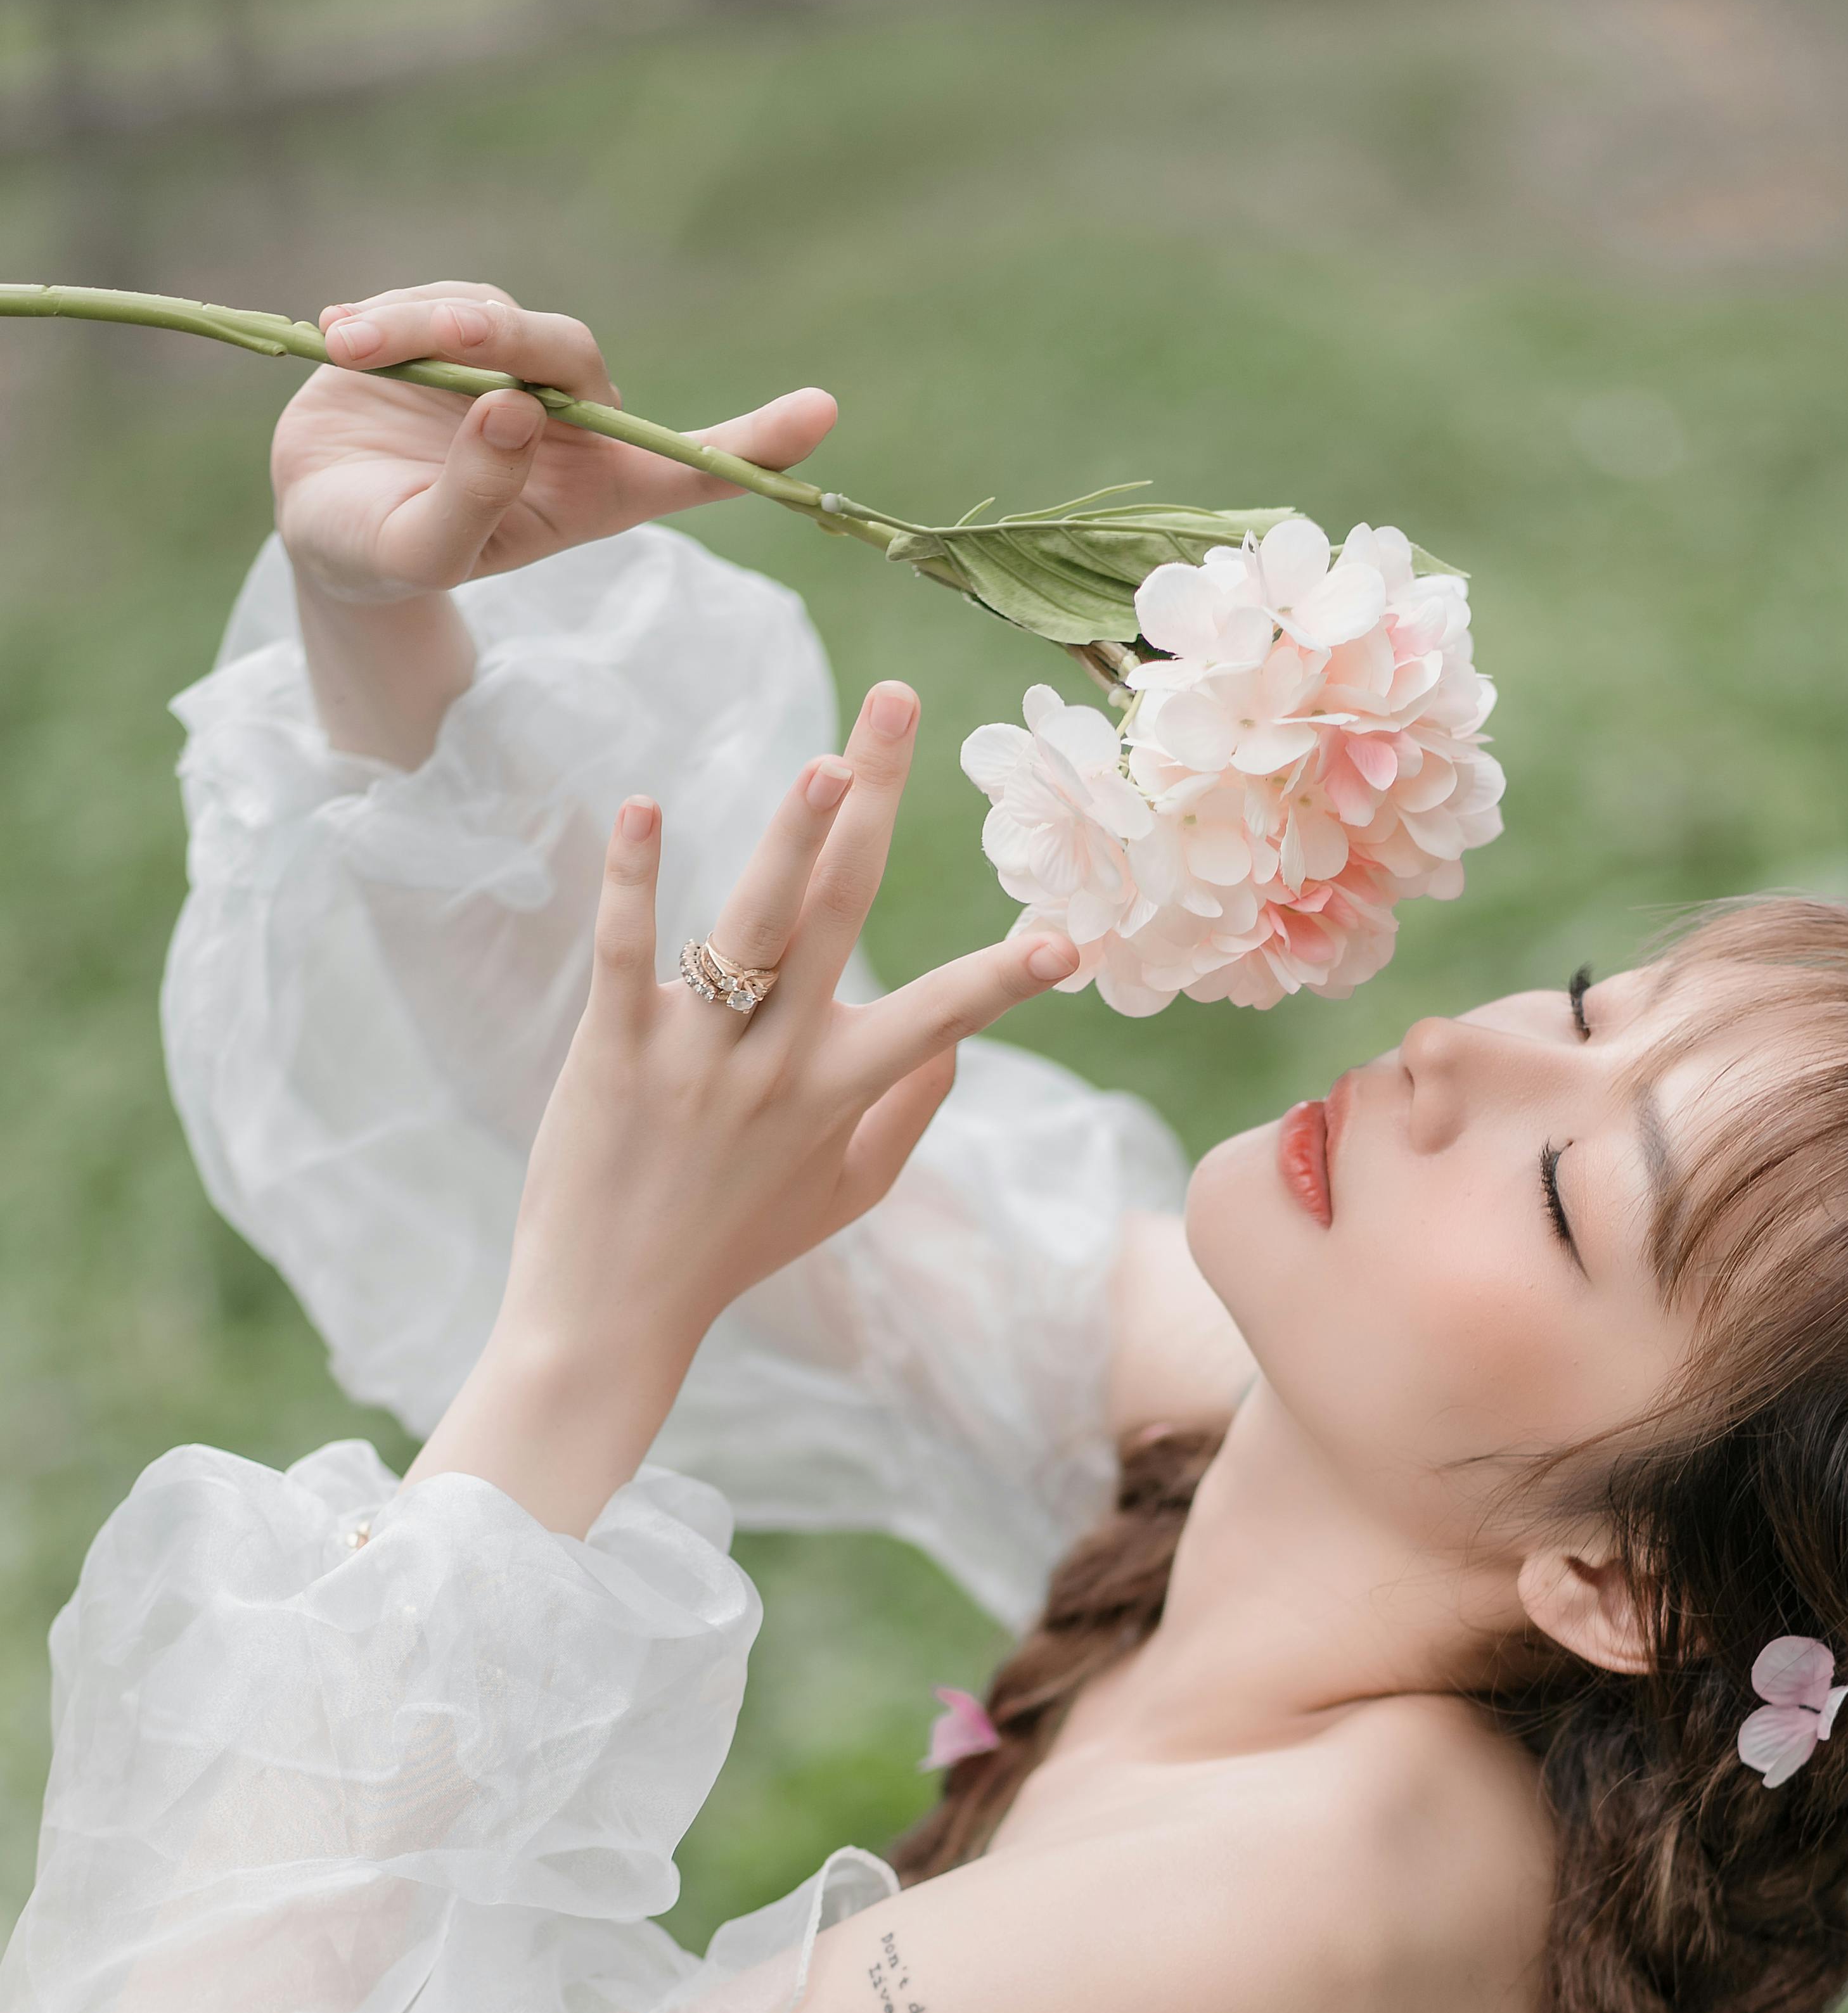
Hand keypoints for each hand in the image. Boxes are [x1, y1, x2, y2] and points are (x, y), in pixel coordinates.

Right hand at [272, 278, 833, 608]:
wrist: (319, 523)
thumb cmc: (387, 554)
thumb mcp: (424, 551)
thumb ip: (475, 495)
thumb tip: (512, 402)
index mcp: (596, 491)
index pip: (690, 465)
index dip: (753, 444)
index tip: (821, 413)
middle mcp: (568, 423)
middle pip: (571, 356)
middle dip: (509, 336)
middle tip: (455, 341)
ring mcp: (511, 369)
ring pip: (498, 317)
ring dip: (430, 323)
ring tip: (359, 348)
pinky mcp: (453, 329)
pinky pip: (438, 300)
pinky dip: (391, 315)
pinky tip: (342, 338)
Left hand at [410, 685, 1077, 1533]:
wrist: (612, 1311)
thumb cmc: (738, 1247)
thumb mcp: (847, 1194)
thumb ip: (907, 1113)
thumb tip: (956, 1041)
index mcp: (843, 1091)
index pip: (944, 1017)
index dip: (1008, 979)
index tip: (1070, 941)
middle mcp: (780, 1064)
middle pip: (839, 913)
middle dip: (875, 801)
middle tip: (897, 701)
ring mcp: (696, 1055)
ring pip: (752, 929)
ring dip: (790, 840)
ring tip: (825, 764)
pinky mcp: (613, 1050)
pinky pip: (626, 954)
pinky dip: (631, 881)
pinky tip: (638, 809)